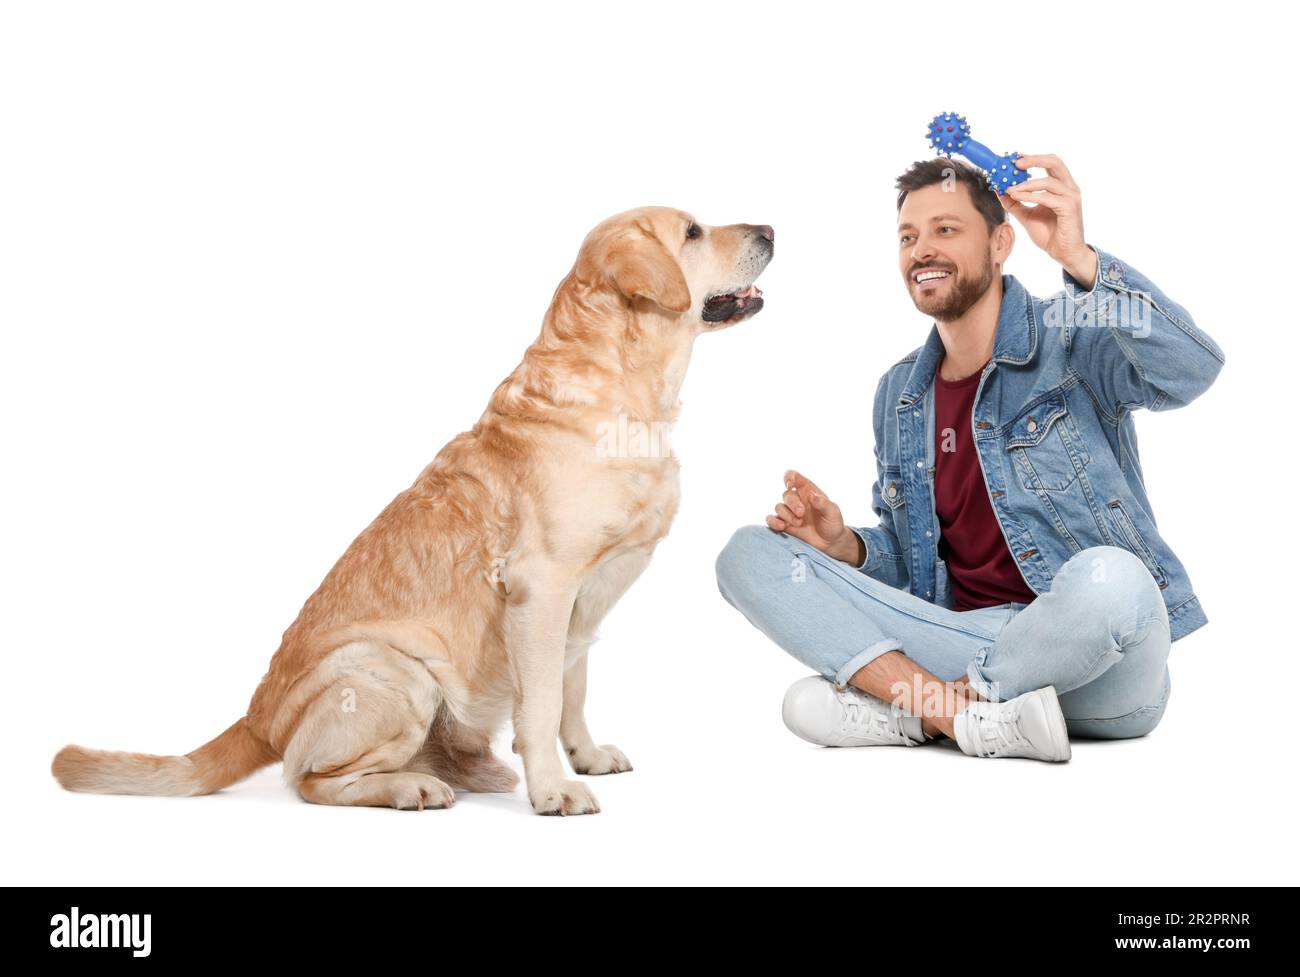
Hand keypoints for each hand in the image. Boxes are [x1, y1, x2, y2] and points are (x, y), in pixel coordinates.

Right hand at [766, 469, 861, 563]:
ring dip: (787, 515)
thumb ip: (823, 503)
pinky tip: (782, 526)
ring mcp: (789, 512)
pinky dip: (773, 522)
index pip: (794, 477)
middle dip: (793, 504)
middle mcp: (797, 500)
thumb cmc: (833, 523)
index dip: (789, 477)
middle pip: (786, 494)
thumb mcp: (833, 512)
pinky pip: (771, 519)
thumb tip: (812, 495)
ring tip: (799, 523)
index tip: (791, 485)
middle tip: (801, 514)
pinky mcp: (784, 524)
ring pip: (778, 507)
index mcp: (808, 491)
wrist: (830, 543)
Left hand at [1001, 153, 1096, 287]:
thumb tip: (1000, 192)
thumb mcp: (1027, 216)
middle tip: (1015, 162)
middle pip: (1055, 162)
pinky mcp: (1070, 208)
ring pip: (1048, 181)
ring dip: (1026, 183)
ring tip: (1009, 188)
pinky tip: (1016, 196)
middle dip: (1034, 159)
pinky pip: (1047, 197)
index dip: (1033, 158)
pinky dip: (1030, 195)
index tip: (1014, 158)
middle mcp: (1069, 188)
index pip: (1049, 164)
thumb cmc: (1050, 234)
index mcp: (1061, 186)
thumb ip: (1016, 204)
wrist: (1064, 253)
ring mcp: (1071, 197)